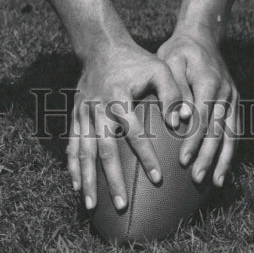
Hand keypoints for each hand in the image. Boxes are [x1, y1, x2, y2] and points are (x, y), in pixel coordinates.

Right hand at [67, 41, 181, 211]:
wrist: (102, 47)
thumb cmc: (136, 60)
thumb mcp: (159, 68)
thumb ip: (172, 93)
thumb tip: (180, 121)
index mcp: (119, 98)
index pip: (134, 133)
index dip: (146, 156)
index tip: (157, 179)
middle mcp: (98, 108)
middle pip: (104, 150)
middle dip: (112, 180)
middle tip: (122, 205)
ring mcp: (83, 113)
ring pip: (83, 152)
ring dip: (87, 180)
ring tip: (92, 205)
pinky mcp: (76, 115)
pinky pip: (72, 144)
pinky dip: (73, 166)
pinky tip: (77, 186)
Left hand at [157, 27, 238, 186]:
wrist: (201, 36)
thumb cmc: (179, 50)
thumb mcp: (170, 61)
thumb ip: (175, 90)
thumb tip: (179, 120)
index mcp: (210, 82)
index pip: (202, 118)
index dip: (194, 141)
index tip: (183, 160)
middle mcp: (226, 92)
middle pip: (218, 130)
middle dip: (208, 156)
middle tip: (196, 178)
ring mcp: (233, 97)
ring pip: (232, 133)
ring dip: (224, 159)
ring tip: (216, 182)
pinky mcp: (234, 101)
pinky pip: (235, 128)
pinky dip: (231, 149)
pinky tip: (224, 168)